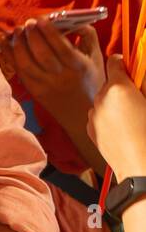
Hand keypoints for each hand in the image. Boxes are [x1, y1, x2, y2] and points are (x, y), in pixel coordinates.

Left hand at [3, 19, 103, 124]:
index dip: (49, 31)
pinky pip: (17, 70)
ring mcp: (44, 85)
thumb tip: (70, 18)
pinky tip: (4, 41)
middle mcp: (61, 77)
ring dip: (18, 44)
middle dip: (32, 35)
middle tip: (27, 23)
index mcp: (79, 67)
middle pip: (42, 54)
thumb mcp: (96, 57)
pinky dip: (8, 54)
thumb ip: (88, 35)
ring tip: (17, 30)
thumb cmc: (90, 79)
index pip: (61, 47)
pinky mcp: (32, 90)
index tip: (40, 19)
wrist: (81, 112)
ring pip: (26, 63)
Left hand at [88, 54, 145, 176]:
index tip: (129, 65)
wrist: (142, 169)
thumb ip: (142, 86)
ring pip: (104, 101)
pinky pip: (99, 116)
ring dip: (115, 104)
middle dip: (122, 88)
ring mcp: (93, 115)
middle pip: (110, 84)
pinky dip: (108, 118)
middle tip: (138, 98)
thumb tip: (139, 78)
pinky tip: (124, 130)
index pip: (115, 62)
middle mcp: (101, 99)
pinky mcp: (91, 130)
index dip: (123, 62)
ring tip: (133, 118)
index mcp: (119, 88)